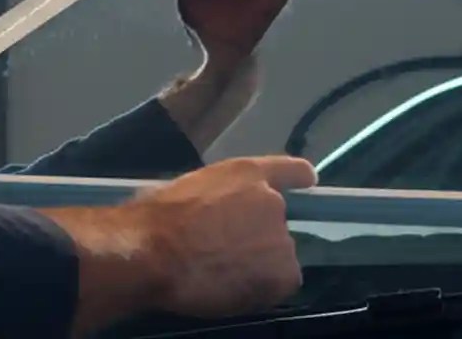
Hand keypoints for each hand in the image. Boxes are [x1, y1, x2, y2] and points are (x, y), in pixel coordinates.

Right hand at [42, 156, 317, 335]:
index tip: (308, 180)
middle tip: (225, 254)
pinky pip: (281, 284)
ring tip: (224, 276)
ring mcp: (280, 236)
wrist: (153, 253)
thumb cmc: (155, 222)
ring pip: (280, 256)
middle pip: (278, 223)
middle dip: (258, 238)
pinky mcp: (282, 271)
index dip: (298, 176)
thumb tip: (218, 214)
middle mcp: (273, 200)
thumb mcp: (186, 190)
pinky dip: (263, 291)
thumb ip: (214, 196)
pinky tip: (236, 292)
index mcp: (247, 174)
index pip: (286, 169)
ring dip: (261, 265)